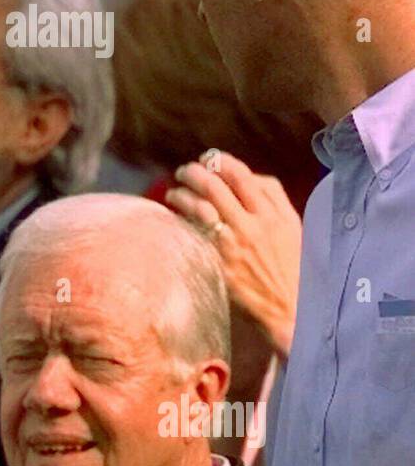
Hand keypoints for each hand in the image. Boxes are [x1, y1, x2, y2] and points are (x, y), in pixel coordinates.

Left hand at [165, 151, 301, 358]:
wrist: (289, 307)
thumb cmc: (290, 266)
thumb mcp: (292, 227)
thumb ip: (274, 199)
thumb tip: (251, 178)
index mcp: (274, 214)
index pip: (244, 176)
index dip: (223, 162)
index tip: (210, 158)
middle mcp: (254, 226)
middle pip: (217, 187)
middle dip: (196, 173)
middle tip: (184, 171)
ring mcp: (235, 246)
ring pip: (202, 208)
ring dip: (182, 195)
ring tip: (173, 192)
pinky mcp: (220, 266)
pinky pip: (195, 235)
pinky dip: (182, 221)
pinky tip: (173, 218)